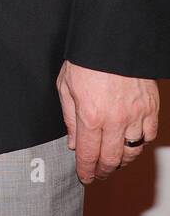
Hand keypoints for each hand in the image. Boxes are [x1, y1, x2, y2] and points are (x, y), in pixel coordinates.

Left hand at [57, 61, 158, 183]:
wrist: (112, 38)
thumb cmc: (86, 58)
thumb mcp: (65, 86)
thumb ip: (69, 118)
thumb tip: (74, 143)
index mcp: (90, 116)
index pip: (89, 155)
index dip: (86, 171)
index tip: (85, 177)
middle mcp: (115, 120)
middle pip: (112, 159)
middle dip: (103, 171)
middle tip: (98, 174)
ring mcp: (136, 115)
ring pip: (132, 152)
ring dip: (122, 162)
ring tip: (113, 162)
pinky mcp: (150, 108)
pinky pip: (148, 136)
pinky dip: (140, 144)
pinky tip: (131, 143)